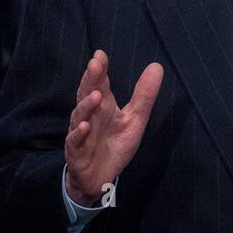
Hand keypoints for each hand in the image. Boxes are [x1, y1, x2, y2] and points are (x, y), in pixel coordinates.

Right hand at [64, 50, 161, 204]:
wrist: (100, 178)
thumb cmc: (115, 144)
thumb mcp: (135, 119)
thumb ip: (144, 95)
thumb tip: (156, 66)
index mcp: (103, 105)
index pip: (100, 83)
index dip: (99, 69)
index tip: (100, 54)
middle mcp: (90, 115)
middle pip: (87, 93)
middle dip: (90, 79)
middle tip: (94, 64)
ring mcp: (81, 133)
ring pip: (80, 116)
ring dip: (87, 105)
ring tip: (97, 95)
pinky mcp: (77, 152)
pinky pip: (75, 142)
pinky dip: (79, 134)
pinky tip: (84, 127)